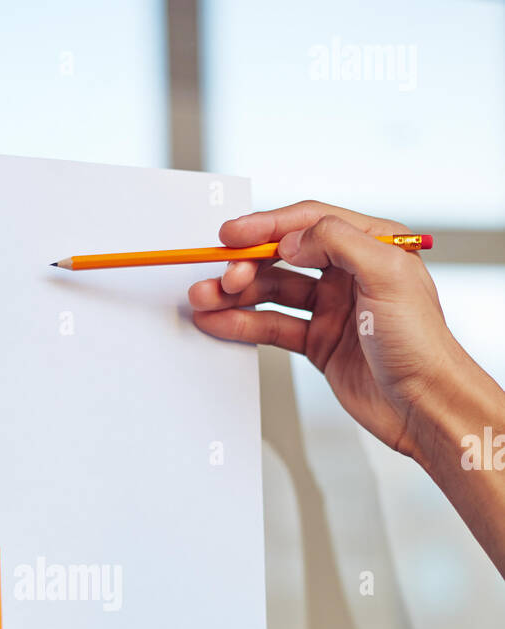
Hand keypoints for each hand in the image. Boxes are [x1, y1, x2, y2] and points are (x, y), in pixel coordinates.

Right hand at [188, 200, 471, 463]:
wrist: (423, 405)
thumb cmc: (420, 343)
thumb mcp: (387, 276)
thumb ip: (339, 243)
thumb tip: (292, 238)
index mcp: (371, 245)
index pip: (310, 222)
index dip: (267, 226)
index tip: (233, 235)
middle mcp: (349, 273)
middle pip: (283, 257)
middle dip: (245, 265)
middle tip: (221, 278)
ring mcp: (331, 309)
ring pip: (272, 292)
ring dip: (236, 295)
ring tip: (204, 299)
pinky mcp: (318, 343)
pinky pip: (272, 326)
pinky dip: (243, 324)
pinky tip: (219, 322)